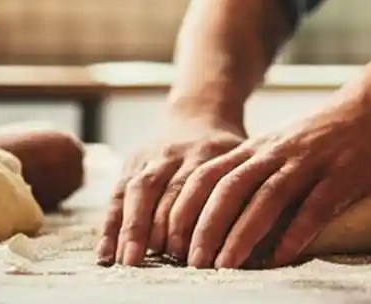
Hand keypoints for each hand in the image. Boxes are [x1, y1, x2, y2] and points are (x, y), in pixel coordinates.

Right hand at [97, 116, 246, 265]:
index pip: (199, 186)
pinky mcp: (133, 163)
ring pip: (138, 191)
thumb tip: (264, 232)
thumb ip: (254, 189)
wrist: (201, 110)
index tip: (196, 253)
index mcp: (210, 151)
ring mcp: (151, 156)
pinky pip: (118, 195)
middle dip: (162, 227)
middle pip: (165, 190)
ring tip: (129, 260)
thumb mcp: (248, 157)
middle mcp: (177, 152)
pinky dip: (110, 226)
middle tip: (163, 259)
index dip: (195, 220)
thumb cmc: (231, 148)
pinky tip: (106, 253)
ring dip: (132, 228)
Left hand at [167, 97, 370, 268]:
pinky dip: (296, 231)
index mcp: (257, 148)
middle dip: (207, 226)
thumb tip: (219, 218)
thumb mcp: (279, 146)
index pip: (209, 175)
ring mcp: (308, 163)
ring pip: (267, 197)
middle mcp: (276, 153)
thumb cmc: (322, 135)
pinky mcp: (340, 175)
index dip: (186, 207)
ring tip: (227, 265)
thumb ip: (252, 175)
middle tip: (193, 261)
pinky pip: (315, 206)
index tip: (171, 239)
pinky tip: (282, 256)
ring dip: (243, 233)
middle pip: (230, 188)